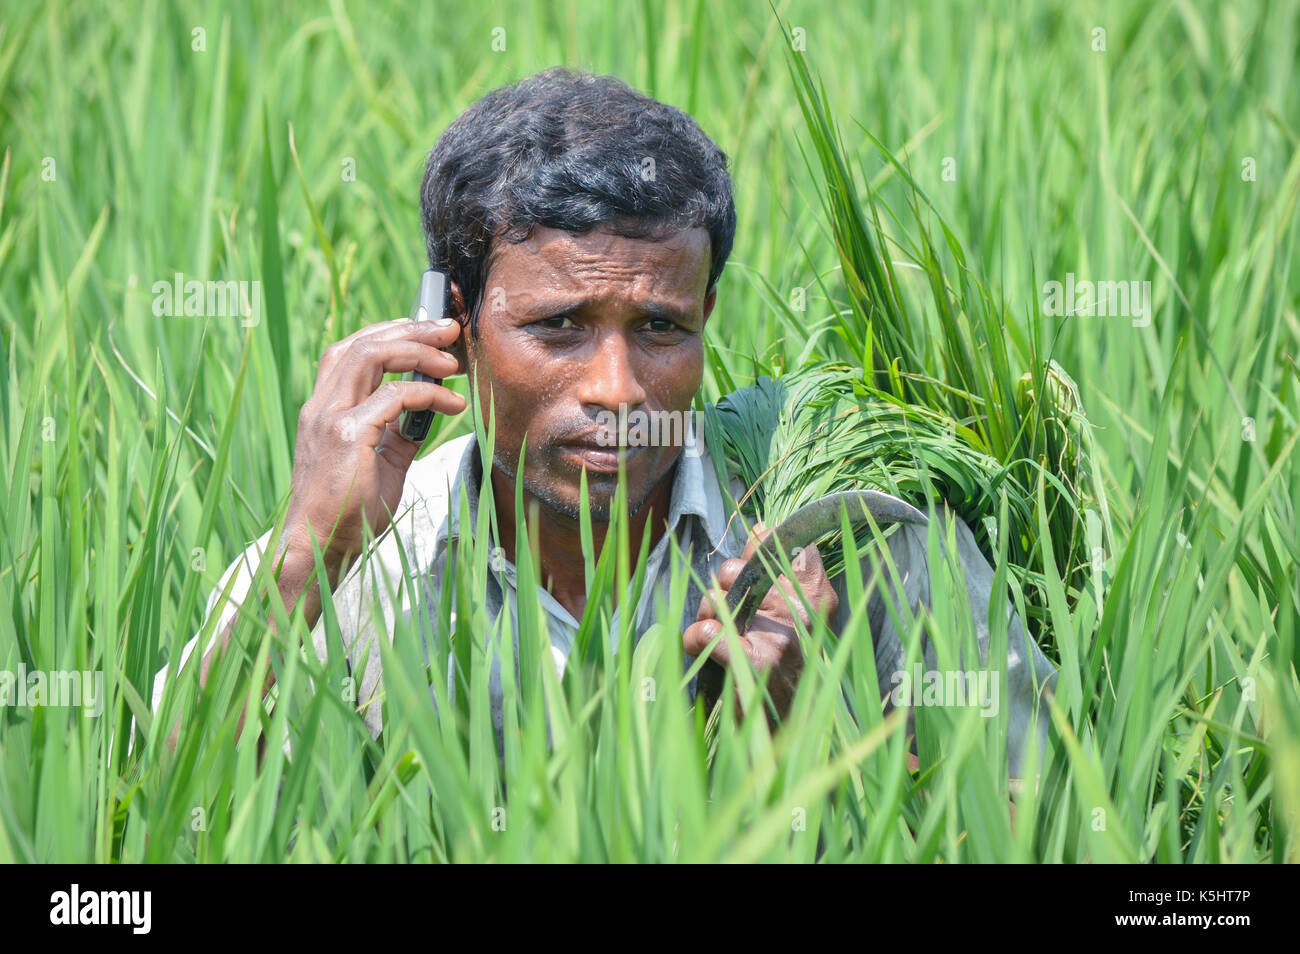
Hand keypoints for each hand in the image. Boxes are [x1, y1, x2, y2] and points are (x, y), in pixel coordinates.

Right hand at [283, 312, 466, 578]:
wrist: (320, 548)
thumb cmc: (348, 511)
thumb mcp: (380, 463)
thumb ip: (398, 433)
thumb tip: (427, 412)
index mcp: (325, 409)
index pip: (353, 351)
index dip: (392, 333)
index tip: (429, 333)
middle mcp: (322, 406)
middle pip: (363, 342)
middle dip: (410, 329)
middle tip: (449, 330)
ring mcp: (330, 417)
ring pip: (372, 355)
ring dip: (419, 350)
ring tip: (453, 362)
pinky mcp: (346, 435)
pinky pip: (394, 396)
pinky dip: (428, 394)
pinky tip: (453, 406)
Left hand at [683, 522, 838, 725]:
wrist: (788, 737)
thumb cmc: (786, 671)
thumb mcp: (792, 614)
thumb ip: (775, 566)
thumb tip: (760, 527)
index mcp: (818, 596)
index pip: (780, 541)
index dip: (753, 551)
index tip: (748, 574)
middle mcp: (805, 613)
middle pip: (737, 569)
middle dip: (719, 588)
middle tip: (726, 613)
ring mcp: (781, 639)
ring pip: (717, 597)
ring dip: (705, 614)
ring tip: (717, 635)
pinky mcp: (754, 665)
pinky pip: (707, 631)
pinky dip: (694, 637)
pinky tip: (700, 646)